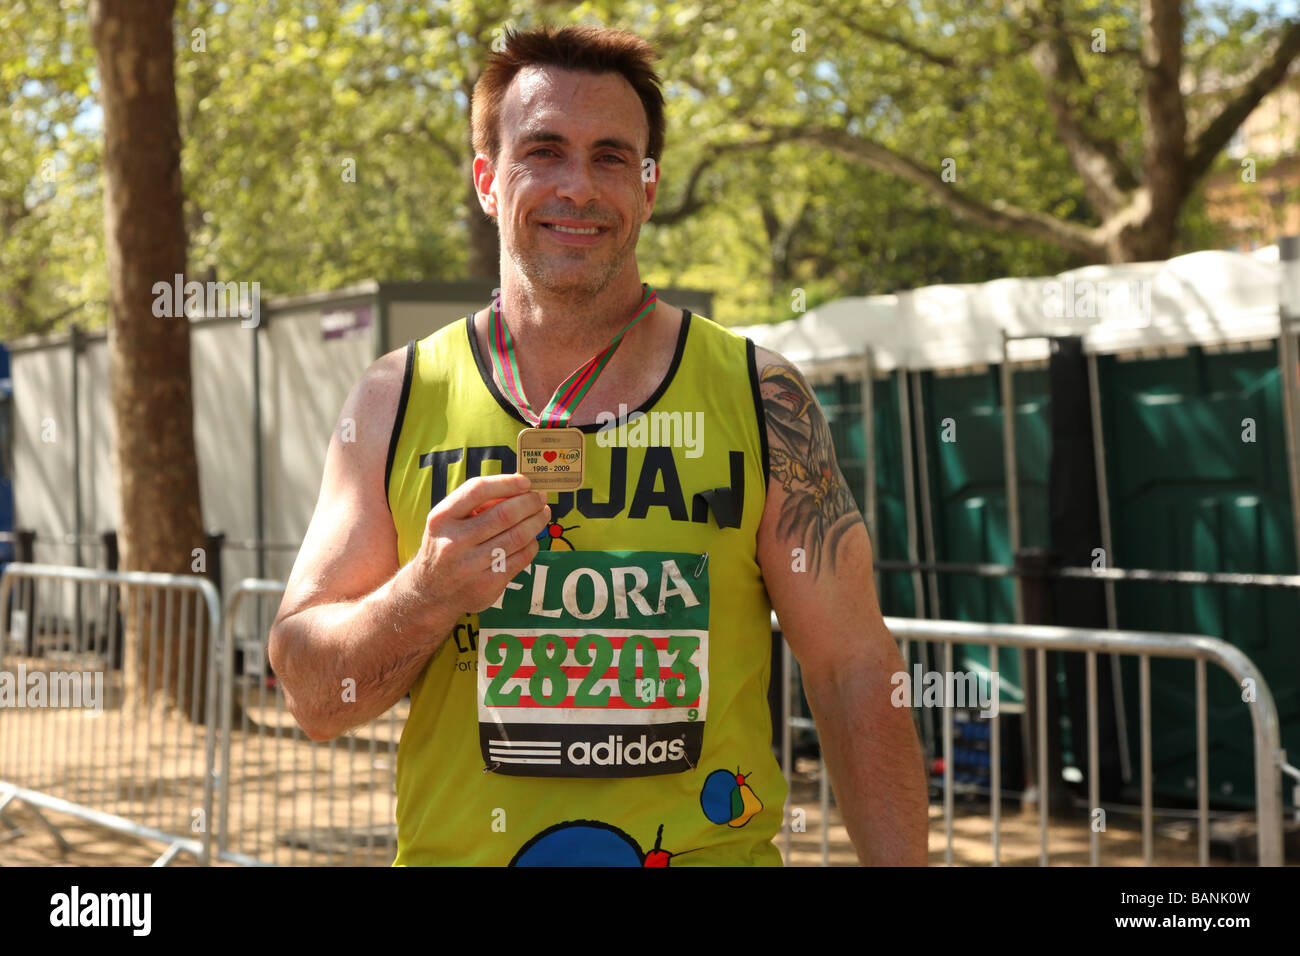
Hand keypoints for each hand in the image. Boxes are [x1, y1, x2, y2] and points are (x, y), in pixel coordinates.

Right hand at [411, 473, 549, 614]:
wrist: (430, 592)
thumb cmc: (445, 546)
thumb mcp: (447, 521)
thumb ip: (475, 503)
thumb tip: (517, 487)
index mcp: (441, 519)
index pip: (477, 490)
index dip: (506, 483)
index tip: (525, 481)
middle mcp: (454, 542)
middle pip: (504, 515)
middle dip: (529, 503)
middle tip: (540, 498)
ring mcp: (471, 566)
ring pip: (517, 537)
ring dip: (536, 522)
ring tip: (543, 513)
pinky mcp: (487, 585)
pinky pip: (521, 558)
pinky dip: (532, 544)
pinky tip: (532, 538)